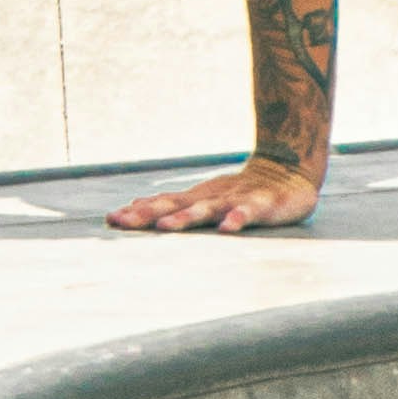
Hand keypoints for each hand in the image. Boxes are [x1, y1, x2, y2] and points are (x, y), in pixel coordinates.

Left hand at [108, 156, 322, 235]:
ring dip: (184, 218)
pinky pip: (248, 212)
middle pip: (174, 205)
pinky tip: (227, 228)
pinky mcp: (262, 205)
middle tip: (123, 223)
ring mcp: (234, 200)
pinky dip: (236, 219)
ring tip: (164, 228)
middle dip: (147, 215)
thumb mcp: (202, 196)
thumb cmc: (239, 190)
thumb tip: (134, 206)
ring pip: (206, 209)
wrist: (287, 169)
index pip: (160, 204)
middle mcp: (210, 198)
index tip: (110, 221)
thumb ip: (171, 204)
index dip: (136, 212)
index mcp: (195, 198)